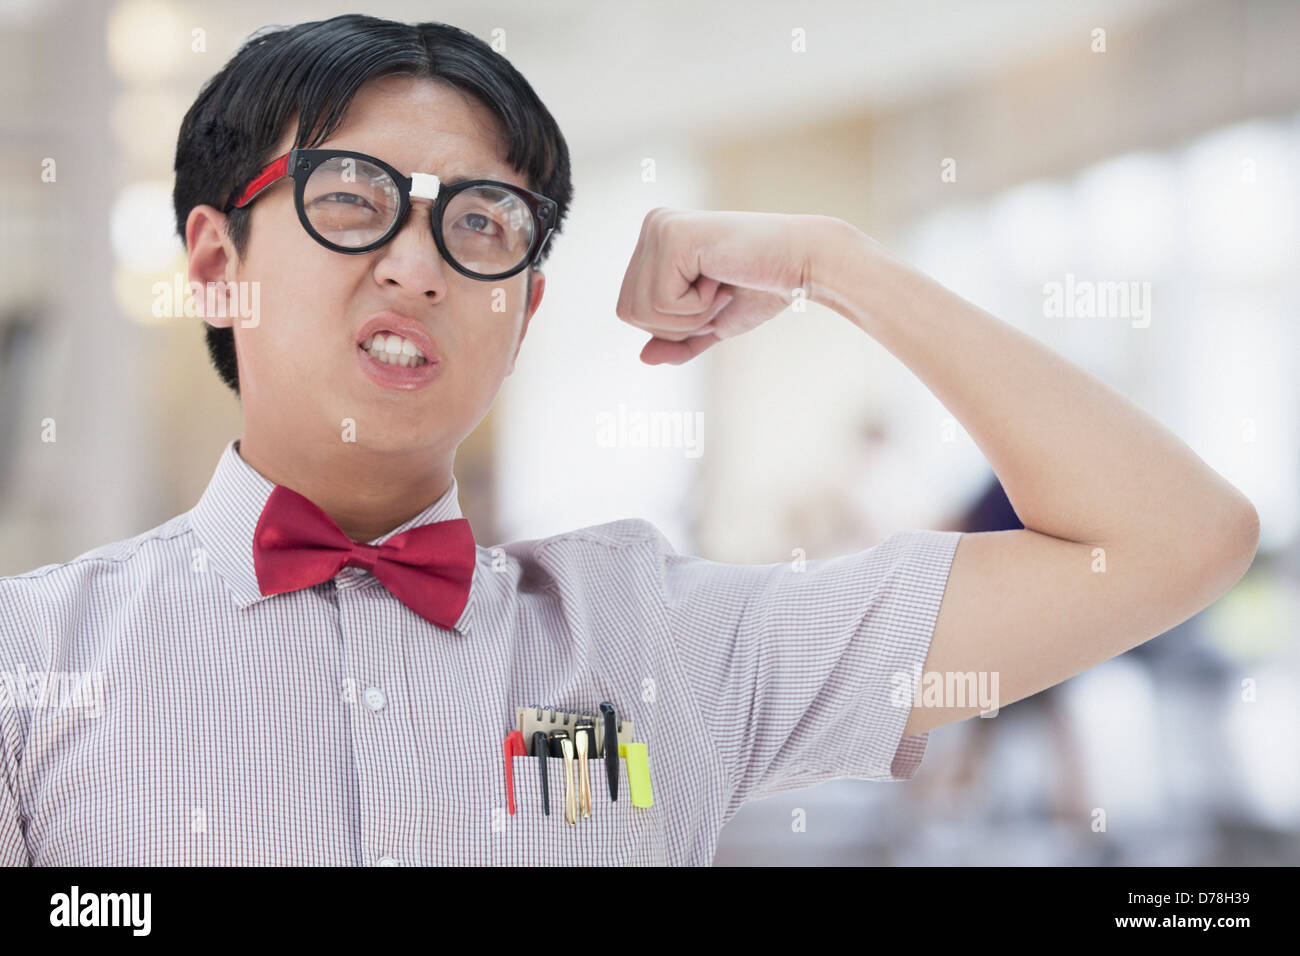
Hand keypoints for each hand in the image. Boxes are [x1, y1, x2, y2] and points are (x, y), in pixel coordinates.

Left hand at [614, 208, 834, 364]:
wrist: (802, 265)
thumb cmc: (762, 289)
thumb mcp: (712, 324)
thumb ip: (678, 341)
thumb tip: (643, 358)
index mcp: (655, 242)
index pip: (630, 310)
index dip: (672, 325)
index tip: (712, 296)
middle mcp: (652, 226)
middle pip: (629, 312)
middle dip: (677, 323)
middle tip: (717, 294)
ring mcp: (660, 227)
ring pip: (642, 310)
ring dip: (690, 316)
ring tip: (720, 285)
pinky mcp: (673, 235)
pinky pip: (661, 302)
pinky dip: (697, 306)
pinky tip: (721, 277)